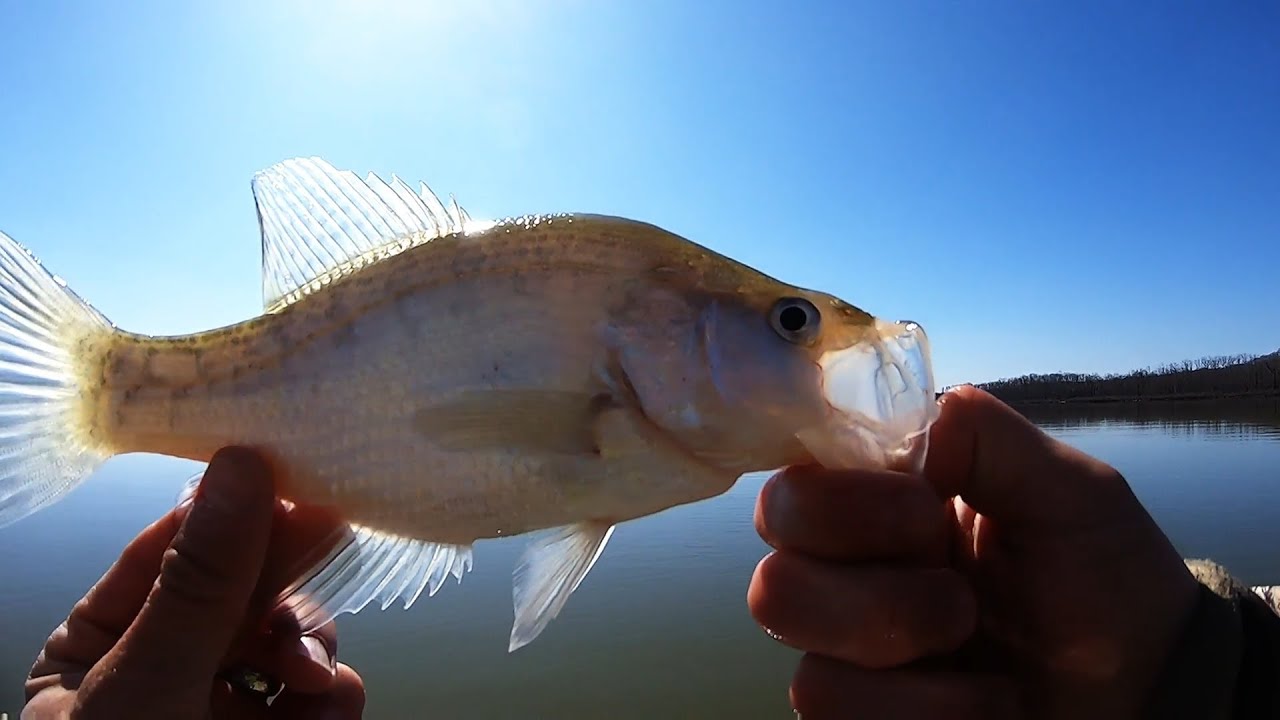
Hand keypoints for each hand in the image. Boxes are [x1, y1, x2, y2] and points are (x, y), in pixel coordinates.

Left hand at [23, 447, 365, 718]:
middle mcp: (164, 666)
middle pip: (245, 591)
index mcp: (99, 643)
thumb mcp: (145, 683)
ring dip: (316, 653)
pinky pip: (317, 694)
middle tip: (330, 562)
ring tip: (315, 683)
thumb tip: (241, 465)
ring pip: (290, 641)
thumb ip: (199, 585)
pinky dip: (331, 698)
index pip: (174, 551)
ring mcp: (220, 703)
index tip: (298, 482)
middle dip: (287, 594)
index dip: (238, 514)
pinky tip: (328, 710)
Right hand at [748, 386, 1200, 718]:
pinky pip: (830, 710)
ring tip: (979, 654)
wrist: (1149, 688)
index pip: (792, 491)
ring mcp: (852, 660)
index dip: (837, 501)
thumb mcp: (1070, 492)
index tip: (923, 506)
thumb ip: (992, 439)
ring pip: (811, 676)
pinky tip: (984, 704)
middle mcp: (850, 582)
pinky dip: (922, 711)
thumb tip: (928, 407)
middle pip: (774, 584)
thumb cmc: (1107, 580)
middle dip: (875, 595)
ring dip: (901, 649)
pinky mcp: (864, 717)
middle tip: (958, 596)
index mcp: (884, 512)